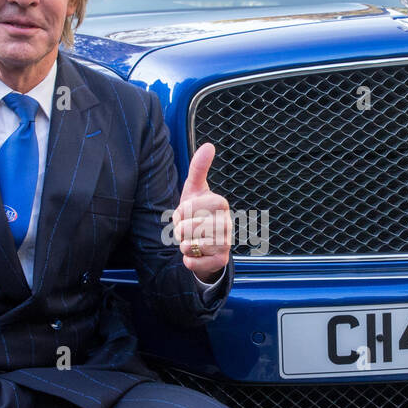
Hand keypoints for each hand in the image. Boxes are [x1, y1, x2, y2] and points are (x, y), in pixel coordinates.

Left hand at [175, 141, 231, 281]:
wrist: (204, 243)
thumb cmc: (197, 213)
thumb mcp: (195, 190)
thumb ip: (199, 168)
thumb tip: (209, 145)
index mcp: (220, 203)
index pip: (187, 208)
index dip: (180, 213)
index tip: (187, 213)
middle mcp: (227, 223)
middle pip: (187, 228)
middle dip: (180, 230)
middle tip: (188, 229)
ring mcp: (226, 243)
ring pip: (189, 245)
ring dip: (184, 245)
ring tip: (192, 240)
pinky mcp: (221, 261)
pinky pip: (192, 262)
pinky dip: (188, 260)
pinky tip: (196, 254)